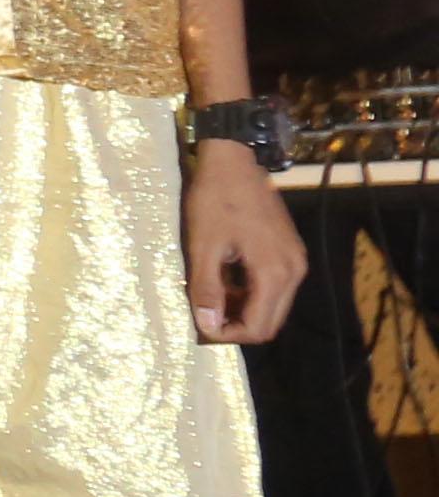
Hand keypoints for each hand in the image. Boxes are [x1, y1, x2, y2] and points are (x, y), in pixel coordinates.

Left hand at [187, 141, 303, 346]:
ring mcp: (296, 261)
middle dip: (237, 327)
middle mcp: (294, 271)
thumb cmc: (215, 201)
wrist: (234, 162)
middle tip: (204, 317)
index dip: (228, 334)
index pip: (259, 327)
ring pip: (273, 306)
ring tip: (210, 298)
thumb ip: (206, 288)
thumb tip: (208, 325)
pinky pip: (275, 288)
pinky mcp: (291, 252)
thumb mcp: (204, 246)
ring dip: (243, 310)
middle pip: (271, 322)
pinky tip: (225, 281)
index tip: (201, 327)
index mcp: (276, 272)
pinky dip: (251, 293)